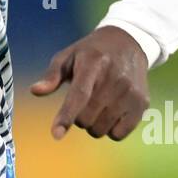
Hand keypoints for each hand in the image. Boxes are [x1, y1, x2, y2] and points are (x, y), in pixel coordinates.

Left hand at [29, 26, 148, 140]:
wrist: (129, 43)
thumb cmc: (91, 53)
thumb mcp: (68, 56)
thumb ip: (52, 75)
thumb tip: (35, 91)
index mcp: (94, 63)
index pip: (79, 94)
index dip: (66, 116)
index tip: (56, 134)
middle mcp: (115, 78)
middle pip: (86, 118)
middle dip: (78, 117)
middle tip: (83, 101)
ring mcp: (131, 92)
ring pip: (100, 129)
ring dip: (93, 124)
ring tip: (97, 105)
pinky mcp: (141, 104)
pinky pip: (118, 134)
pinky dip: (110, 129)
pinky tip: (112, 111)